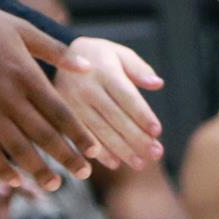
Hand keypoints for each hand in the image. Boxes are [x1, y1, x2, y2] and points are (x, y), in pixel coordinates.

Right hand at [0, 4, 96, 189]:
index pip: (60, 112)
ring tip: (54, 184)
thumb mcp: (22, 29)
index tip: (94, 152)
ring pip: (15, 147)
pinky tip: (14, 179)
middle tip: (83, 175)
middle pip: (43, 134)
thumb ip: (55, 50)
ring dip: (36, 168)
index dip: (78, 134)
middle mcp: (8, 98)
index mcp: (26, 76)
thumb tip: (87, 68)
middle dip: (65, 157)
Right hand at [53, 37, 164, 171]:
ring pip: (99, 131)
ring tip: (141, 164)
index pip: (126, 97)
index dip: (141, 115)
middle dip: (137, 138)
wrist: (60, 57)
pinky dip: (99, 152)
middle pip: (115, 118)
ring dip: (121, 150)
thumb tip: (158, 84)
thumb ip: (139, 69)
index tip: (157, 132)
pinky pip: (82, 137)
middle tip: (156, 154)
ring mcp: (70, 103)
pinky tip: (116, 163)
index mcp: (104, 70)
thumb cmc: (100, 56)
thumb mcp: (119, 54)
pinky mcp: (62, 116)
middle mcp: (85, 88)